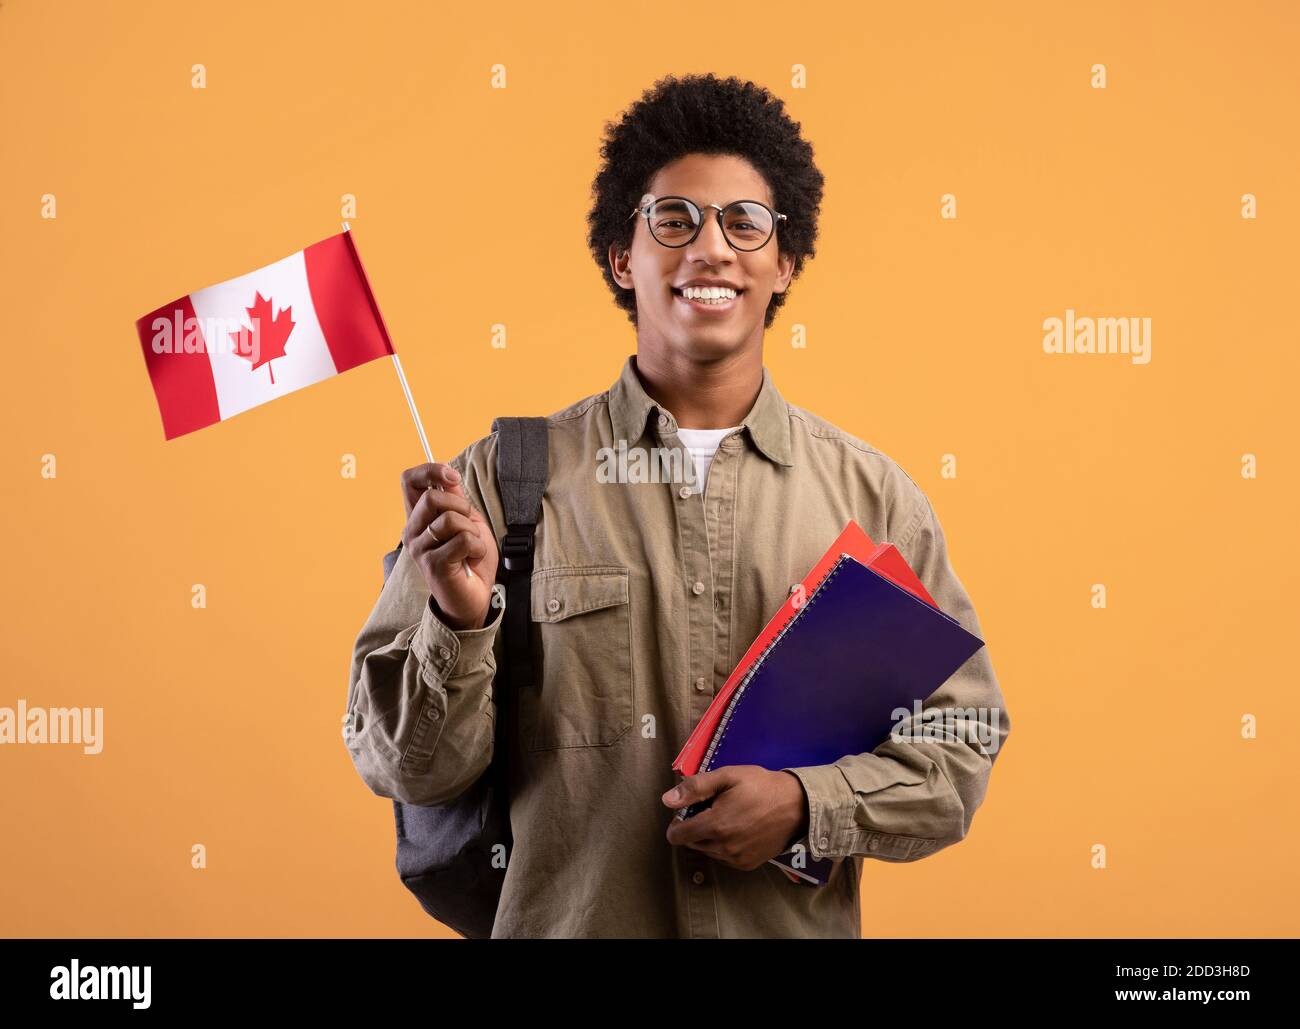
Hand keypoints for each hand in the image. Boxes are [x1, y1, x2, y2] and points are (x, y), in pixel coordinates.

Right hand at [400, 462, 498, 630]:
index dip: (430, 470)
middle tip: (468, 527)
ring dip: (472, 531)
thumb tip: (449, 476)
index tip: (451, 477)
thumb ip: (456, 500)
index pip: (408, 481)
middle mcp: (413, 532)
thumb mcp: (467, 521)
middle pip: (432, 498)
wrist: (473, 597)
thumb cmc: (469, 559)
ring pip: (450, 519)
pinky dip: (477, 547)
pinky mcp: (434, 564)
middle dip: (461, 507)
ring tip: (471, 547)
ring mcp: (420, 549)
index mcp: (418, 518)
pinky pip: (463, 540)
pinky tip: (471, 559)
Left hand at [662, 766, 809, 871]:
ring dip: (709, 837)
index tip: (690, 809)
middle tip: (714, 808)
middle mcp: (722, 848)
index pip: (677, 836)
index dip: (678, 821)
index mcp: (714, 826)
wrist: (797, 805)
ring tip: (729, 817)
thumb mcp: (728, 776)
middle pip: (692, 842)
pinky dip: (724, 846)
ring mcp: (735, 859)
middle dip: (695, 826)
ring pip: (707, 850)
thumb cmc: (760, 786)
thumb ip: (695, 788)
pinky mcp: (747, 865)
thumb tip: (667, 800)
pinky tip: (739, 829)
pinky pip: (723, 858)